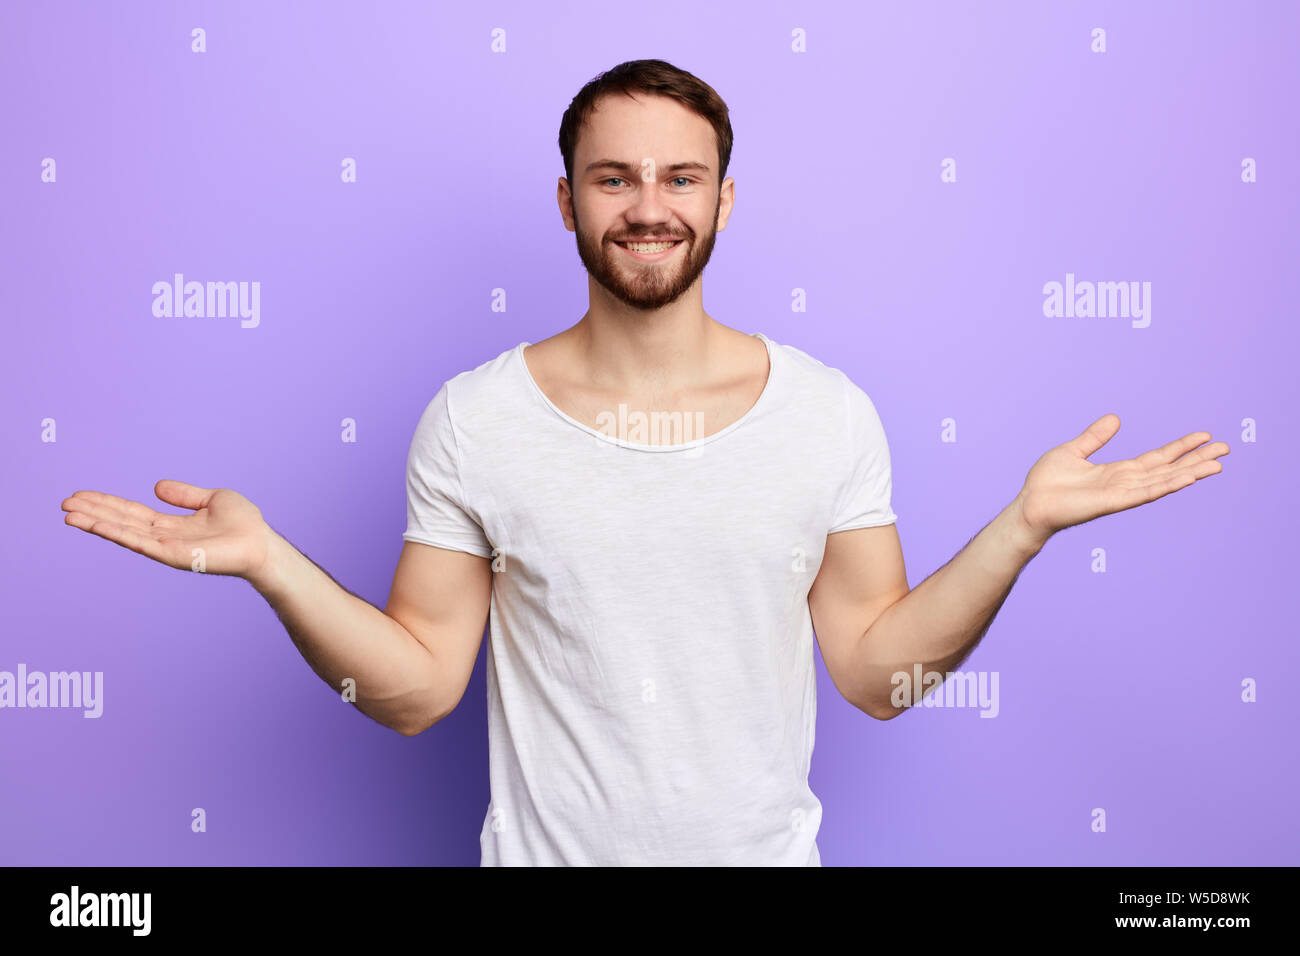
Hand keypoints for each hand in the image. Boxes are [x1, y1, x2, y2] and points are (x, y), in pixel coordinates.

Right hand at [61, 480, 273, 578]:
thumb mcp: (212, 498)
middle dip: (93, 512)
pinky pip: (139, 542)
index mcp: (171, 524)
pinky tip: (94, 525)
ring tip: (68, 514)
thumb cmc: (244, 524)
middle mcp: (164, 537)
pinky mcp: (172, 555)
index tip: (82, 495)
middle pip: (121, 522)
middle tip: (64, 503)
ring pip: (123, 532)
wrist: (261, 544)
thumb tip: (156, 486)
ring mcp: (166, 547)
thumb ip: (184, 494)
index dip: (107, 504)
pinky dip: (115, 533)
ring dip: (95, 523)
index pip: (131, 512)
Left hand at [1015, 414, 1228, 546]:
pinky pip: (1146, 492)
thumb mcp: (1073, 451)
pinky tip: (1187, 478)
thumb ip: (1095, 437)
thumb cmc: (1046, 483)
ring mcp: (1121, 493)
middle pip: (1169, 468)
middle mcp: (1125, 483)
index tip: (1205, 436)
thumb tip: (1115, 419)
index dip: (1181, 447)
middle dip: (1197, 459)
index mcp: (1118, 471)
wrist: (1030, 505)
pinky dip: (1167, 485)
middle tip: (1227, 448)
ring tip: (1218, 464)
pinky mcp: (1112, 502)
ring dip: (1191, 473)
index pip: (1157, 458)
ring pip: (1163, 481)